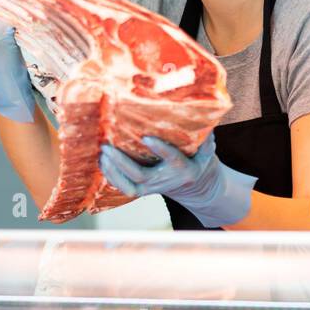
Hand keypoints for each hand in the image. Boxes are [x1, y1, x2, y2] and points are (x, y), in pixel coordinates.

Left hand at [99, 131, 255, 227]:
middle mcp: (165, 180)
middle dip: (122, 162)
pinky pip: (123, 187)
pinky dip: (111, 176)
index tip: (147, 137)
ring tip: (102, 154)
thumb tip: (206, 119)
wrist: (195, 189)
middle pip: (140, 175)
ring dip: (113, 171)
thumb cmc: (198, 163)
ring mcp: (152, 188)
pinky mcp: (143, 190)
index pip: (171, 158)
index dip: (160, 149)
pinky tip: (102, 162)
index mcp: (183, 169)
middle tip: (107, 147)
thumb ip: (206, 140)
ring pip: (129, 185)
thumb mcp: (207, 153)